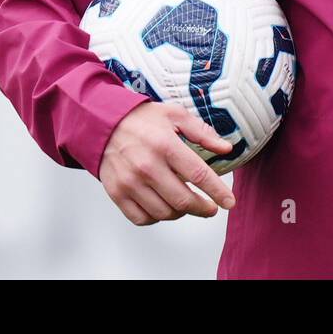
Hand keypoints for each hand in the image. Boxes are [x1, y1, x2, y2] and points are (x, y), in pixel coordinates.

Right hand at [99, 101, 235, 225]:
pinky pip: (141, 218)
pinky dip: (157, 217)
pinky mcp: (117, 193)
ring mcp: (130, 182)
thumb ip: (202, 132)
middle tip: (211, 208)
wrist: (103, 123)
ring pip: (164, 212)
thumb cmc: (142, 119)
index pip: (198, 174)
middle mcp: (147, 166)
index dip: (218, 192)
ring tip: (186, 204)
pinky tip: (164, 207)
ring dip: (181, 212)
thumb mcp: (176, 115)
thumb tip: (226, 148)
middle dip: (203, 208)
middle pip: (183, 199)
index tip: (229, 202)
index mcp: (165, 145)